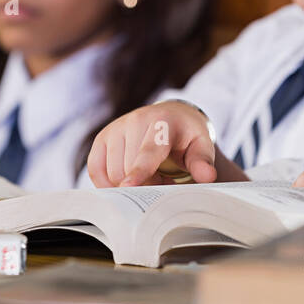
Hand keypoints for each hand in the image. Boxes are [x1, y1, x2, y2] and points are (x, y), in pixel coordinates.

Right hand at [86, 101, 216, 187]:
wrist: (172, 117)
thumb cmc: (187, 136)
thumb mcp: (201, 146)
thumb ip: (203, 161)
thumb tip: (208, 176)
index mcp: (162, 121)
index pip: (149, 151)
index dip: (140, 171)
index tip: (129, 186)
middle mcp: (135, 120)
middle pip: (130, 170)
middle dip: (145, 185)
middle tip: (163, 181)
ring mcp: (116, 127)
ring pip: (113, 173)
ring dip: (130, 185)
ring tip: (150, 176)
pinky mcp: (102, 137)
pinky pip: (95, 169)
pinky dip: (108, 182)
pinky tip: (127, 179)